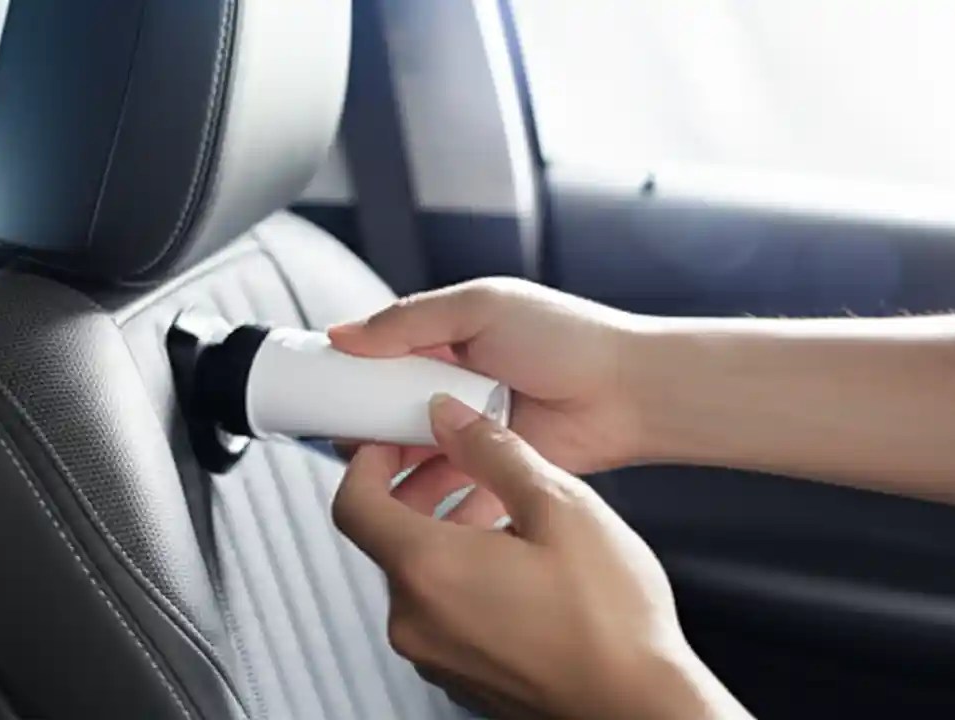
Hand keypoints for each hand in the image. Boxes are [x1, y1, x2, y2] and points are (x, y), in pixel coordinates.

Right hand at [329, 278, 642, 526]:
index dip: (354, 382)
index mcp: (450, 340)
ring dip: (399, 477)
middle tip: (350, 452)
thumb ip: (409, 321)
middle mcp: (460, 388)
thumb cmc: (567, 338)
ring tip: (377, 494)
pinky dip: (439, 509)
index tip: (323, 399)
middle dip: (370, 437)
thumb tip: (342, 334)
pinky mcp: (501, 473)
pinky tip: (419, 521)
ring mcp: (479, 433)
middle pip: (395, 418)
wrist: (630, 390)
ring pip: (421, 461)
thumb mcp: (480, 308)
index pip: (384, 362)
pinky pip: (458, 495)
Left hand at [334, 395, 748, 719]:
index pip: (353, 503)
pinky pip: (440, 611)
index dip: (368, 460)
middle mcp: (415, 620)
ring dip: (445, 532)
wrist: (641, 708)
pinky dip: (461, 576)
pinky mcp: (460, 676)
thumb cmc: (611, 620)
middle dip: (418, 489)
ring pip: (418, 574)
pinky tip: (516, 564)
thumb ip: (493, 452)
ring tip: (505, 511)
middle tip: (462, 462)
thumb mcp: (560, 507)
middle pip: (387, 537)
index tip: (396, 439)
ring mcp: (434, 655)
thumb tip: (451, 418)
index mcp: (427, 570)